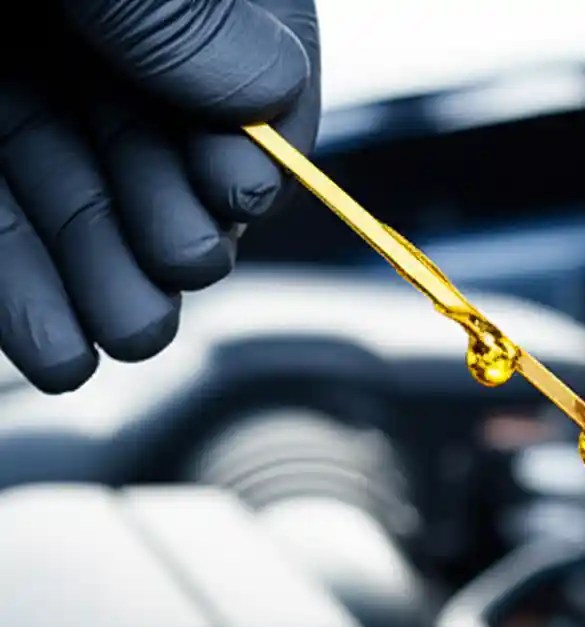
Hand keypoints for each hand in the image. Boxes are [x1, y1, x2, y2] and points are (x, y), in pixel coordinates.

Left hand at [0, 0, 318, 392]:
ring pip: (79, 191)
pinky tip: (54, 345)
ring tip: (123, 339)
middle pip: (166, 144)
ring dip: (105, 279)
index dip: (255, 145)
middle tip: (180, 277)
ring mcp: (25, 70)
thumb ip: (184, 13)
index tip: (241, 194)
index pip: (255, 71)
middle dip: (176, 230)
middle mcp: (110, 30)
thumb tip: (269, 97)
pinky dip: (20, 282)